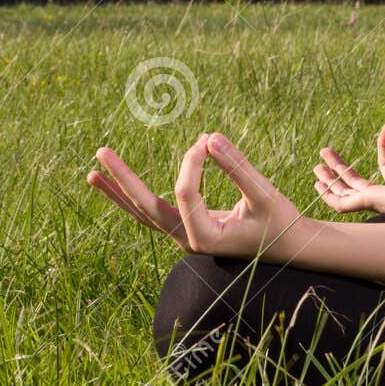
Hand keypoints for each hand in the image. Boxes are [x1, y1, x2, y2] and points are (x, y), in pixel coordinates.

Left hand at [88, 132, 303, 259]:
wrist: (291, 249)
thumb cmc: (281, 222)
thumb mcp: (264, 193)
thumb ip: (237, 166)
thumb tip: (208, 136)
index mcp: (207, 239)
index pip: (185, 193)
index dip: (193, 161)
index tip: (208, 140)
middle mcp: (189, 242)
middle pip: (146, 208)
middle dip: (123, 180)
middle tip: (100, 152)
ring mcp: (184, 238)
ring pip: (143, 214)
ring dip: (118, 192)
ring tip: (92, 172)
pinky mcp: (186, 230)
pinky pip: (153, 213)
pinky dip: (134, 197)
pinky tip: (116, 183)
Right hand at [313, 120, 384, 220]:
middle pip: (358, 182)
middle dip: (342, 167)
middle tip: (326, 152)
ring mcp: (376, 201)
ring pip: (346, 191)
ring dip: (331, 179)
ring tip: (316, 167)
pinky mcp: (368, 202)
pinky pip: (343, 203)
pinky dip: (329, 196)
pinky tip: (318, 185)